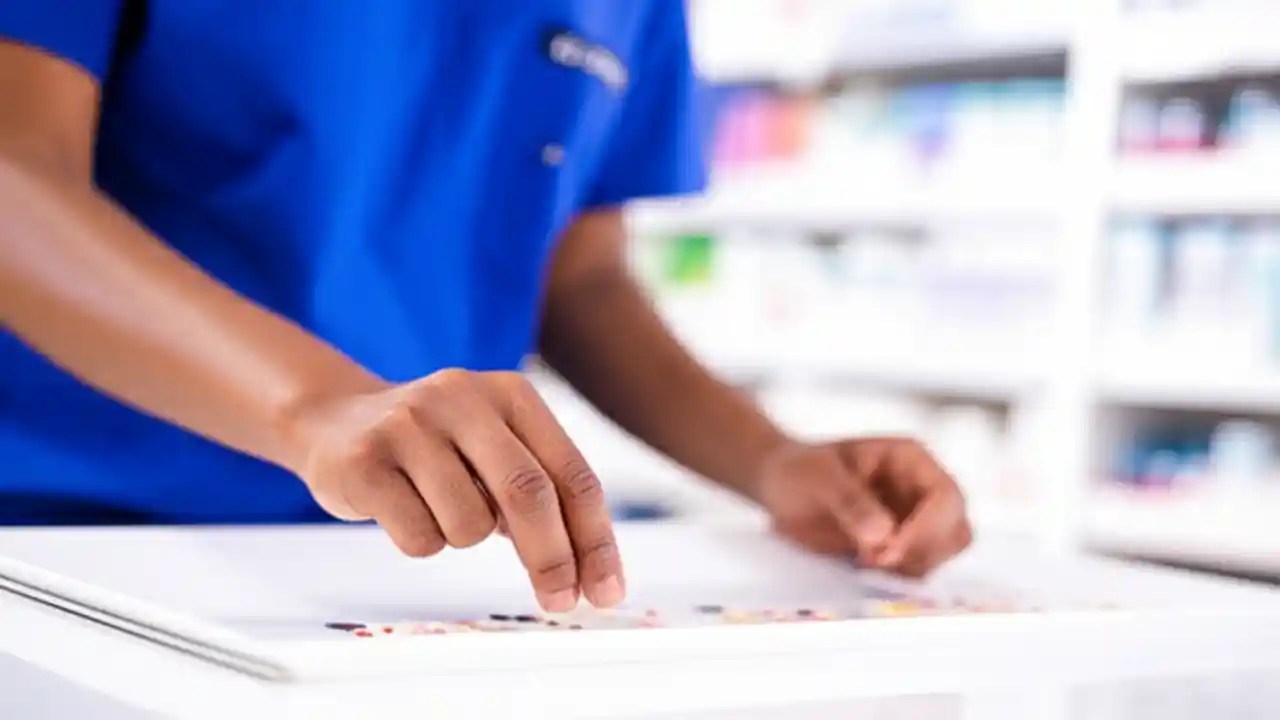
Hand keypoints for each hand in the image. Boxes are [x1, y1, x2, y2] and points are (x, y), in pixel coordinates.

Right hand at [285, 369, 622, 611]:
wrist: (334, 420)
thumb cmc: (435, 447)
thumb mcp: (494, 449)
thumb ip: (541, 494)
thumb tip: (588, 572)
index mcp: (510, 394)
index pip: (571, 474)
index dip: (595, 539)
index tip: (606, 592)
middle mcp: (462, 397)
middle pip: (528, 493)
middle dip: (551, 558)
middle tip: (560, 601)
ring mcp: (409, 424)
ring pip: (469, 525)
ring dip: (464, 539)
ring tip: (438, 509)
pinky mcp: (365, 460)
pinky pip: (418, 537)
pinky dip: (420, 540)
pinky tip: (402, 508)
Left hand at [754, 438, 971, 576]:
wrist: (781, 488)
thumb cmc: (800, 471)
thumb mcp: (819, 478)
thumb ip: (850, 502)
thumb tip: (884, 536)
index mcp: (911, 461)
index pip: (945, 497)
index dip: (927, 528)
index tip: (889, 549)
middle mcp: (922, 491)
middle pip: (955, 530)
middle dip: (922, 551)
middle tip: (873, 561)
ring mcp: (915, 521)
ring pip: (942, 554)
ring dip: (910, 567)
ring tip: (863, 562)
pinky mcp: (901, 548)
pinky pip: (918, 568)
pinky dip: (899, 577)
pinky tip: (864, 569)